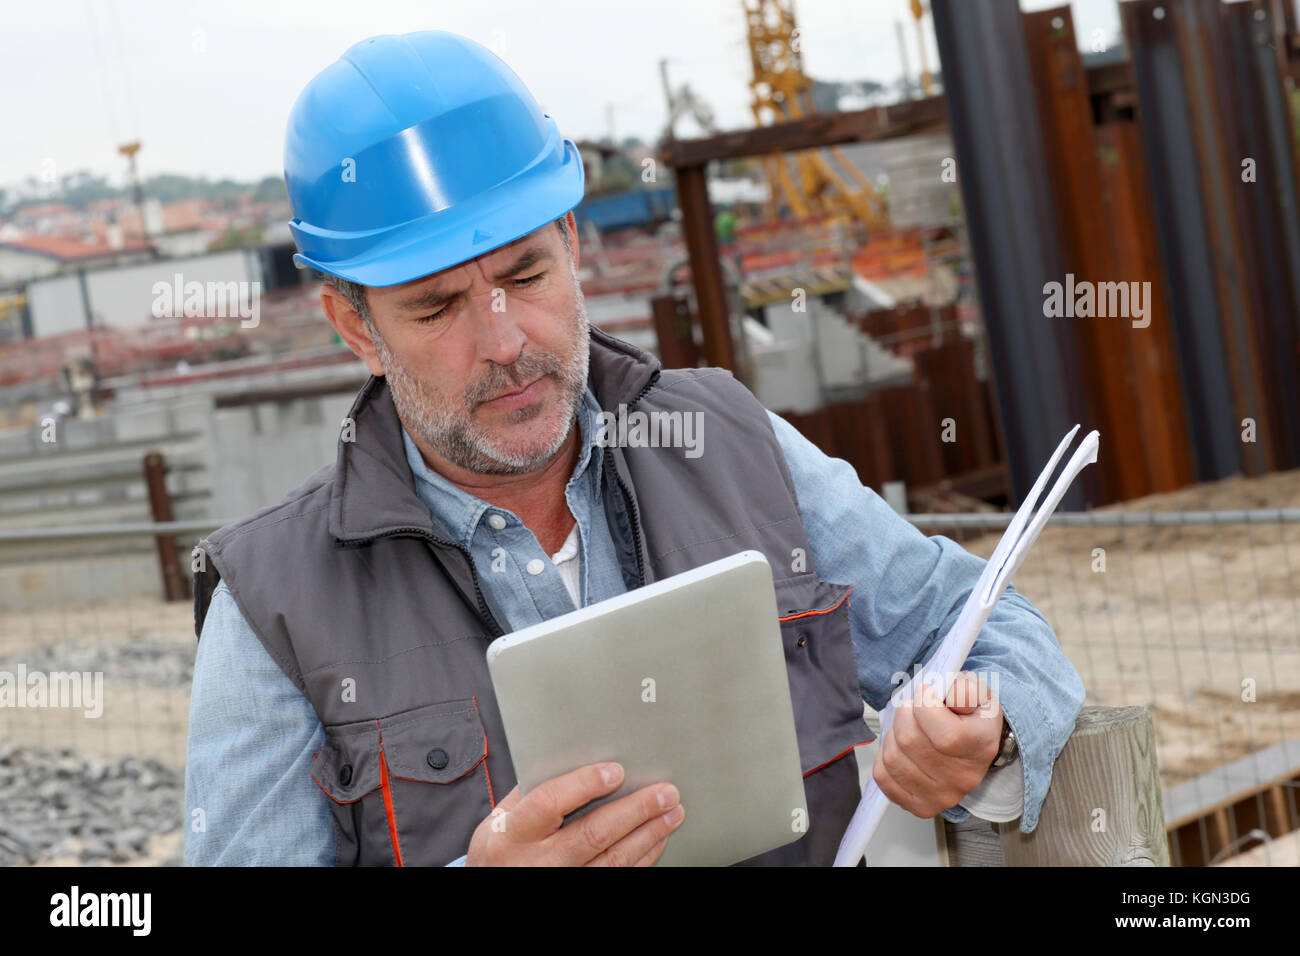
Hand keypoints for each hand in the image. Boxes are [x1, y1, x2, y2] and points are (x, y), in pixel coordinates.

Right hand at [465, 762, 685, 865]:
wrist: (494, 886)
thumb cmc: (500, 850)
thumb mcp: (500, 818)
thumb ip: (531, 791)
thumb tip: (576, 757)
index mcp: (513, 833)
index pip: (549, 804)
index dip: (583, 785)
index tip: (616, 770)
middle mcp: (538, 862)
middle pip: (592, 834)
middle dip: (634, 810)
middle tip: (664, 792)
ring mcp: (562, 880)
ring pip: (612, 860)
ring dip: (648, 834)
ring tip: (672, 812)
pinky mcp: (579, 890)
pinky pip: (618, 876)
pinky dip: (643, 857)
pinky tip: (657, 839)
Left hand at [872, 670, 1002, 818]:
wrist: (972, 744)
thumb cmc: (969, 716)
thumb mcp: (976, 691)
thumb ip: (962, 689)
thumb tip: (942, 697)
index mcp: (981, 747)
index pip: (944, 734)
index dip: (924, 704)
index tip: (927, 694)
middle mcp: (963, 778)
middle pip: (910, 741)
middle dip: (904, 715)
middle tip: (914, 710)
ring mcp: (941, 796)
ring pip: (893, 758)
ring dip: (893, 735)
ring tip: (909, 728)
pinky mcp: (920, 805)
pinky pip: (883, 776)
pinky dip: (884, 756)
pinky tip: (902, 748)